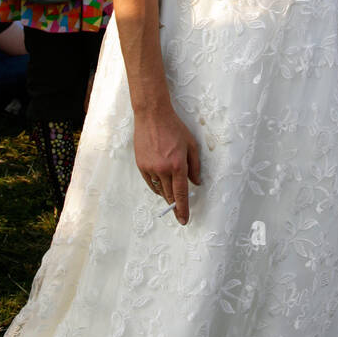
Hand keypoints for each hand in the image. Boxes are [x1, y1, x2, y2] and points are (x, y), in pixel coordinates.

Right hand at [133, 106, 201, 224]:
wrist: (152, 116)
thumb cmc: (174, 128)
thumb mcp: (191, 145)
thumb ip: (195, 166)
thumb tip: (196, 183)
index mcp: (178, 165)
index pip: (181, 193)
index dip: (183, 209)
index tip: (184, 220)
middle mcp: (163, 169)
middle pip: (169, 195)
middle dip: (175, 205)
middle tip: (179, 212)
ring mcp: (151, 168)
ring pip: (159, 190)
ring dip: (166, 195)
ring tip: (171, 195)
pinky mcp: (141, 165)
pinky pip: (150, 183)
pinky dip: (156, 187)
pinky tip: (161, 186)